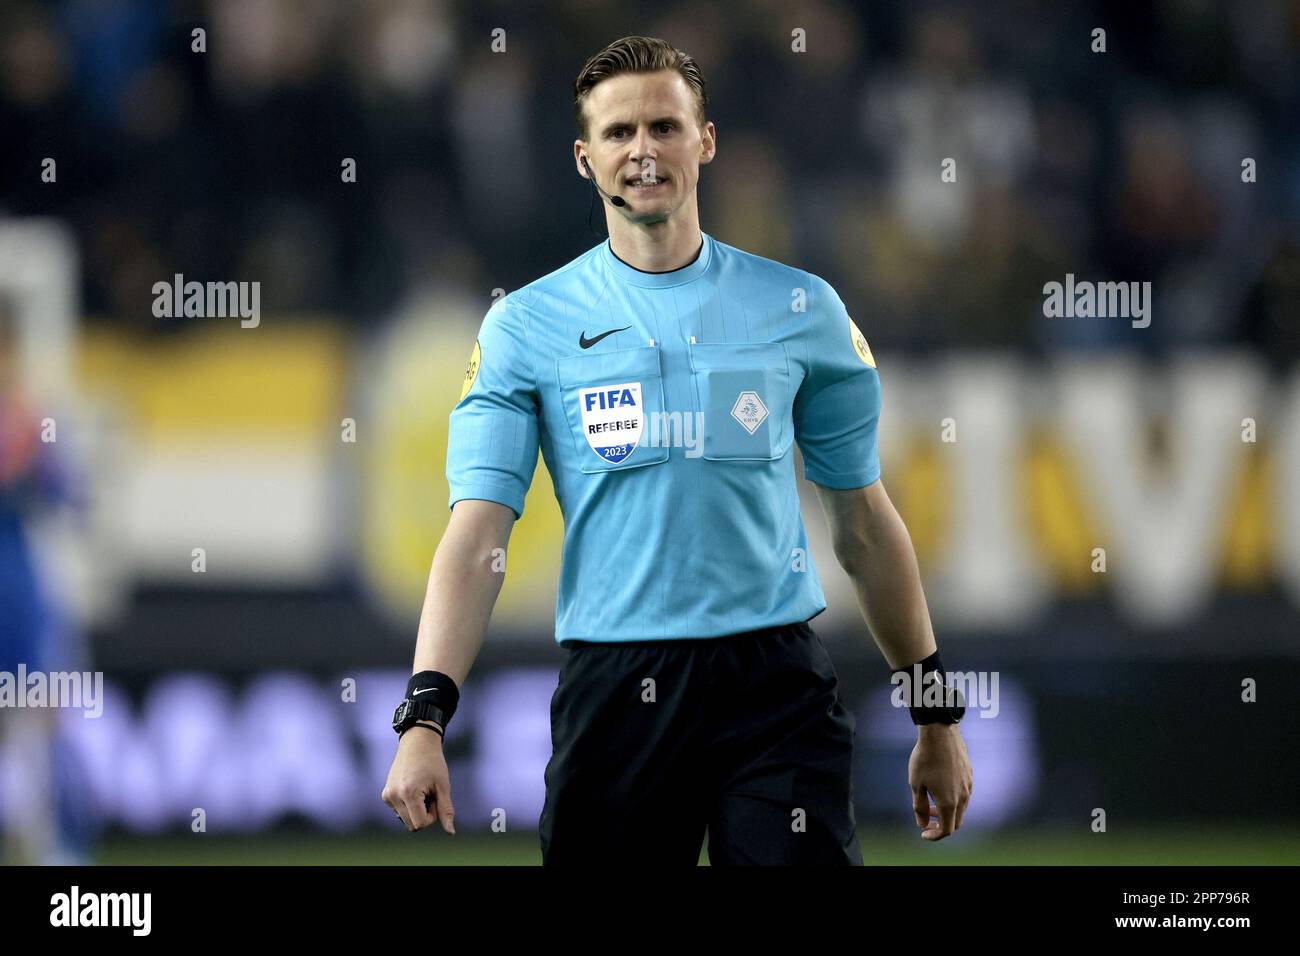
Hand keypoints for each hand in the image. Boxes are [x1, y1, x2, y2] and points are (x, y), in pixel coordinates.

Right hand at [381, 723, 454, 833]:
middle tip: (430, 794)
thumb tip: (450, 832)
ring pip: (406, 820)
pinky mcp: (385, 795)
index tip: (436, 799)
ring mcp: (387, 796)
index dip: (432, 816)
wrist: (417, 742)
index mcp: (408, 793)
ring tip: (422, 790)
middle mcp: (393, 796)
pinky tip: (414, 788)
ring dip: (417, 810)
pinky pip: (400, 811)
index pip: (420, 824)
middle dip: (424, 814)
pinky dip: (409, 805)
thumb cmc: (433, 762)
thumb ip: (446, 810)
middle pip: (412, 825)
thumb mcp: (443, 786)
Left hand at [908, 723, 972, 840]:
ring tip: (929, 803)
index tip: (923, 833)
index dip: (934, 836)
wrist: (940, 734)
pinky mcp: (970, 775)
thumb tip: (922, 824)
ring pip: (961, 809)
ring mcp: (969, 786)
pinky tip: (939, 788)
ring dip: (946, 812)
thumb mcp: (916, 784)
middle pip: (956, 822)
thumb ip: (919, 807)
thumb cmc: (925, 758)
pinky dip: (952, 800)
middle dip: (941, 825)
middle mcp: (963, 797)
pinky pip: (964, 795)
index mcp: (949, 802)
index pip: (946, 830)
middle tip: (927, 820)